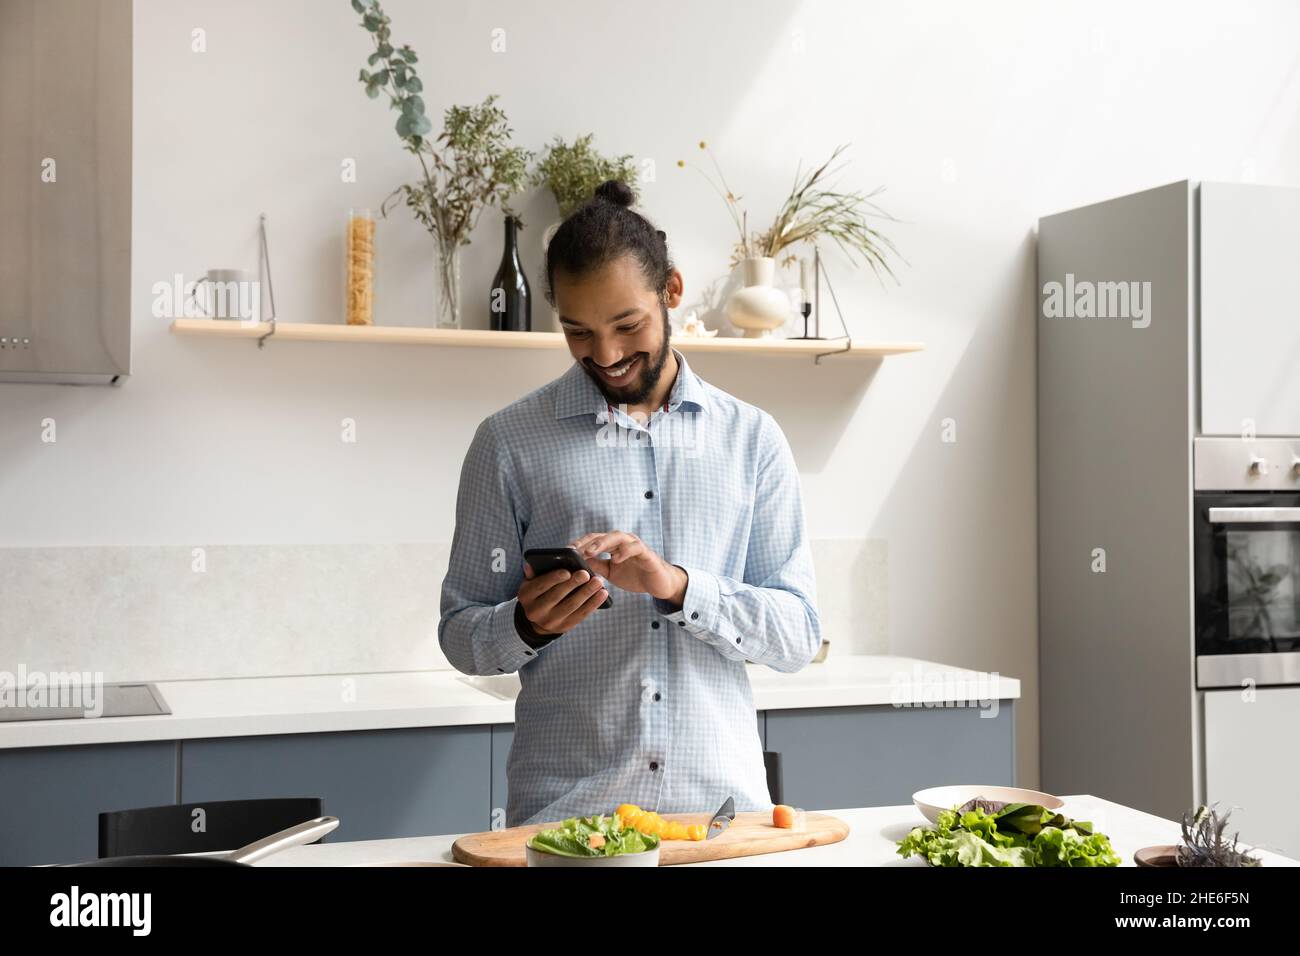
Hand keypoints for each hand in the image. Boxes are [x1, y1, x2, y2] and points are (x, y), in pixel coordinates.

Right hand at [517, 561, 608, 635]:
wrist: (539, 619)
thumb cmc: (538, 592)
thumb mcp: (531, 582)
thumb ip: (533, 573)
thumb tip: (531, 564)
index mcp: (526, 596)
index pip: (540, 586)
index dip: (553, 579)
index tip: (567, 571)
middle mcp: (536, 611)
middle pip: (557, 596)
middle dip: (573, 584)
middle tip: (586, 574)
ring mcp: (551, 622)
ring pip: (571, 606)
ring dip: (587, 593)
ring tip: (598, 581)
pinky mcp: (565, 627)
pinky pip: (581, 614)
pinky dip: (593, 603)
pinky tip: (603, 593)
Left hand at [569, 531, 687, 606]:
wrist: (658, 584)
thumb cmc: (634, 576)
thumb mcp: (610, 573)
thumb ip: (596, 566)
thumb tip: (577, 564)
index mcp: (612, 545)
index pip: (592, 540)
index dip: (579, 544)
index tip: (565, 552)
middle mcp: (622, 541)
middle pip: (601, 535)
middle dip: (586, 542)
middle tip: (573, 550)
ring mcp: (634, 545)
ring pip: (617, 537)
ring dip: (602, 543)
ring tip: (591, 551)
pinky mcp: (646, 553)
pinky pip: (635, 547)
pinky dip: (625, 551)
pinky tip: (616, 558)